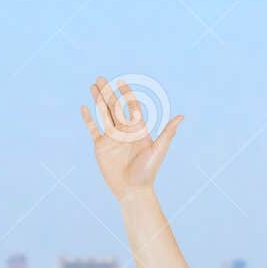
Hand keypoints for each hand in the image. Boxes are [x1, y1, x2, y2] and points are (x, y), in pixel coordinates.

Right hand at [80, 77, 183, 202]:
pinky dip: (88, 119)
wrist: (132, 189)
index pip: (131, 106)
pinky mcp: (100, 146)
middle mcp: (124, 131)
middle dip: (107, 93)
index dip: (126, 94)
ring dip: (98, 100)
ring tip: (92, 86)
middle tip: (100, 78)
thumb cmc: (148, 172)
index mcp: (138, 129)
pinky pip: (93, 129)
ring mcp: (112, 137)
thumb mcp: (158, 150)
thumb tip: (181, 116)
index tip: (120, 82)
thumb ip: (168, 133)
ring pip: (103, 114)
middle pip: (114, 107)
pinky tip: (84, 107)